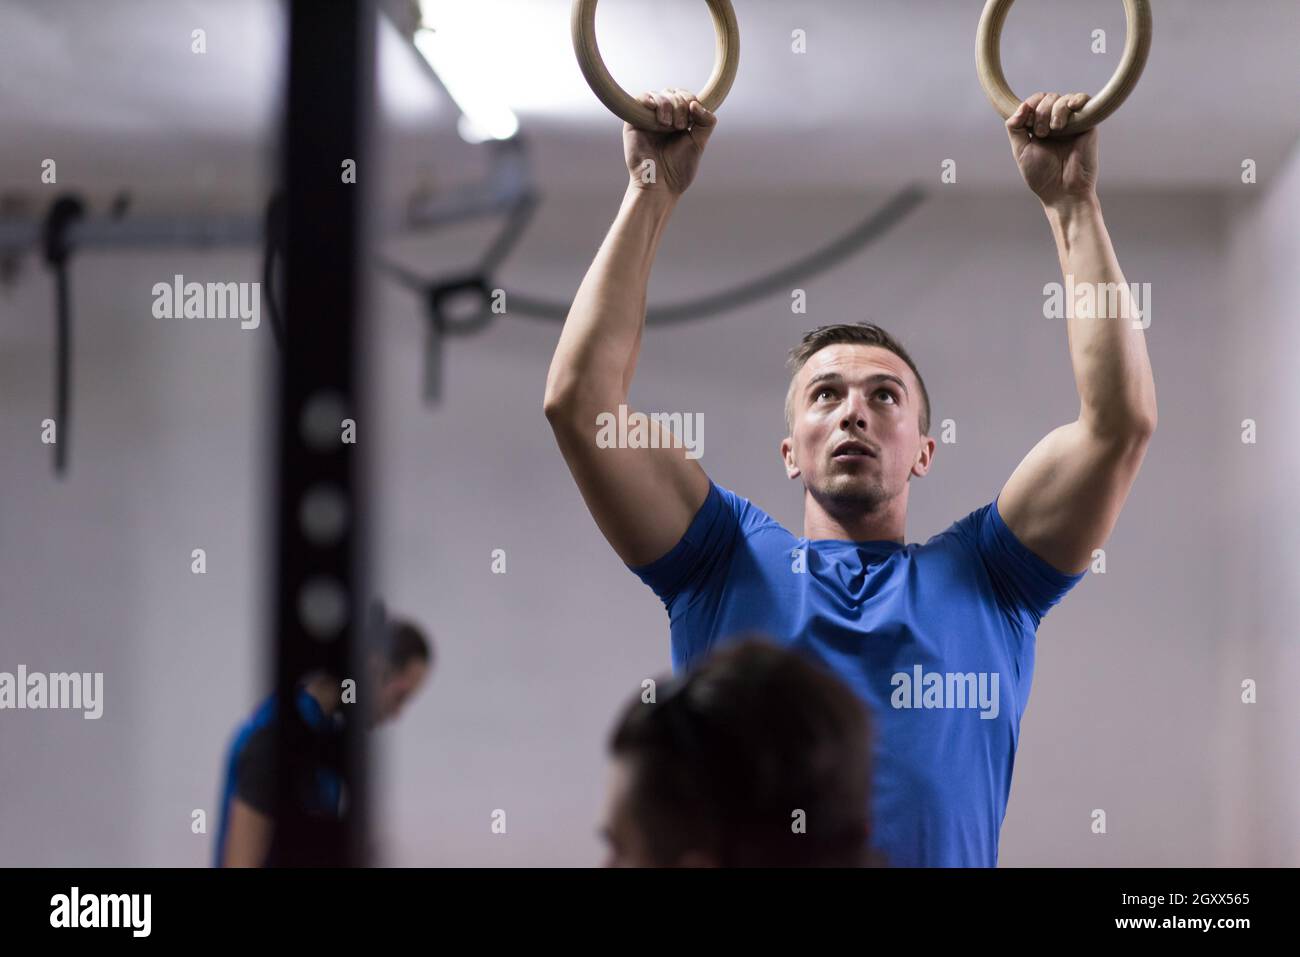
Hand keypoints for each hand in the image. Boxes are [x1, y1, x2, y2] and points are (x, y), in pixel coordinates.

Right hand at [623, 88, 716, 195]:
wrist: (660, 185)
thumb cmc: (678, 169)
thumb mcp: (699, 143)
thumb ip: (706, 122)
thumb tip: (696, 103)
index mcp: (679, 121)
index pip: (685, 97)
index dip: (691, 100)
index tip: (692, 119)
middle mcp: (663, 117)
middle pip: (673, 93)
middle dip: (680, 105)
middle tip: (680, 126)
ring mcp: (648, 119)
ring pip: (659, 95)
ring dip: (668, 105)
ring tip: (668, 126)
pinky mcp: (633, 122)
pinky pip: (641, 99)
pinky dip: (650, 100)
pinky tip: (655, 110)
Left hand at [1006, 92, 1098, 207]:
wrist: (1064, 190)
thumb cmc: (1042, 175)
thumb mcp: (1020, 150)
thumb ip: (1015, 128)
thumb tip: (1021, 106)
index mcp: (1039, 126)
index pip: (1034, 102)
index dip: (1029, 105)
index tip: (1027, 123)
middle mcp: (1056, 122)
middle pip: (1047, 97)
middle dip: (1040, 111)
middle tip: (1042, 133)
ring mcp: (1072, 122)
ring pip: (1062, 98)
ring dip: (1054, 110)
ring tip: (1055, 130)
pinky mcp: (1088, 123)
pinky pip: (1084, 100)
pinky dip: (1076, 99)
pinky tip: (1071, 107)